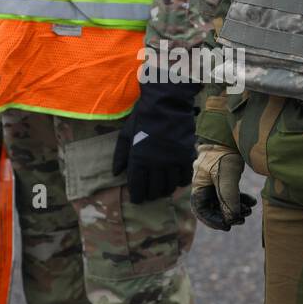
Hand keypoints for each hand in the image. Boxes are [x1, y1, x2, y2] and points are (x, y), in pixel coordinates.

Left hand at [112, 79, 199, 203]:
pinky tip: (176, 180)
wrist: (166, 104)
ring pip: (170, 187)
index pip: (137, 187)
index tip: (138, 199)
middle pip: (154, 190)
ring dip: (165, 191)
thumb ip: (120, 156)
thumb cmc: (143, 118)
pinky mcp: (186, 157)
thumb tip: (116, 174)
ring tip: (163, 189)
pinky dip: (180, 182)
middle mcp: (155, 165)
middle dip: (151, 195)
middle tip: (150, 194)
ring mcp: (172, 161)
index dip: (137, 197)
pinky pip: (184, 178)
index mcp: (138, 160)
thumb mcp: (125, 135)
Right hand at [191, 144, 256, 229]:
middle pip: (214, 208)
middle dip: (228, 215)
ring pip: (223, 202)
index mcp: (199, 186)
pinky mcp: (224, 177)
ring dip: (236, 208)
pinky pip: (230, 193)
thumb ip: (228, 198)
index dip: (213, 221)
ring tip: (249, 211)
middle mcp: (204, 186)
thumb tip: (232, 218)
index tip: (227, 226)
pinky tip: (252, 201)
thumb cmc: (223, 152)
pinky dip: (240, 199)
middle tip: (242, 220)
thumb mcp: (226, 176)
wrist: (228, 133)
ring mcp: (214, 182)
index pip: (202, 210)